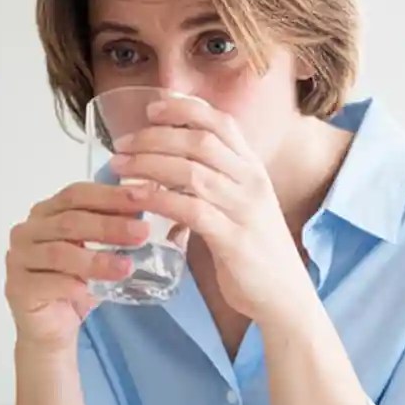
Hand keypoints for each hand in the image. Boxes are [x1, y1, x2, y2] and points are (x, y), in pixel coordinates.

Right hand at [4, 182, 150, 351]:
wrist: (53, 329)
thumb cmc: (77, 284)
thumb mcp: (100, 252)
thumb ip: (116, 228)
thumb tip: (152, 202)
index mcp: (47, 212)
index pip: (77, 194)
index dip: (110, 195)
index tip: (144, 197)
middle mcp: (28, 230)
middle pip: (70, 221)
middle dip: (109, 225)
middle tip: (142, 232)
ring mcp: (18, 258)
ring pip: (60, 252)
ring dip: (97, 259)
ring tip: (127, 266)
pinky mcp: (17, 287)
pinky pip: (48, 282)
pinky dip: (74, 284)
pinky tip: (94, 290)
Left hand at [110, 97, 313, 322]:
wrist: (284, 297)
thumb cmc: (255, 252)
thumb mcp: (239, 206)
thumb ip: (213, 184)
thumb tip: (168, 168)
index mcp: (253, 169)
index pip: (221, 122)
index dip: (185, 108)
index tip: (152, 108)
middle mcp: (252, 182)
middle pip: (200, 141)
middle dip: (156, 136)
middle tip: (122, 143)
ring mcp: (245, 209)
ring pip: (192, 171)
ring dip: (149, 164)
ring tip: (119, 166)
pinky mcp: (234, 240)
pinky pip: (191, 210)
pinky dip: (159, 199)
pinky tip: (135, 197)